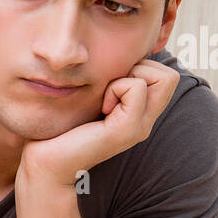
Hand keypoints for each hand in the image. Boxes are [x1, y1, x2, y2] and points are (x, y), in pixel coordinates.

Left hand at [20, 58, 179, 186]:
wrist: (48, 162)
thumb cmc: (63, 127)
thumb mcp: (93, 98)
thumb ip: (110, 82)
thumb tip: (120, 55)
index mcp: (140, 113)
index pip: (166, 75)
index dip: (139, 68)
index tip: (110, 85)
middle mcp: (146, 122)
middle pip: (169, 75)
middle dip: (139, 68)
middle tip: (110, 88)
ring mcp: (140, 127)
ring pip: (163, 77)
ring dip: (129, 76)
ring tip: (106, 99)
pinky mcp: (127, 130)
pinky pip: (136, 87)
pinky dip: (116, 88)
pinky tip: (101, 108)